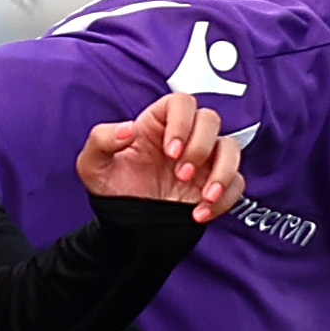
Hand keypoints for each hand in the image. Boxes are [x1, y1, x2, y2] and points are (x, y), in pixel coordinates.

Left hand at [76, 92, 247, 222]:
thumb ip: (101, 139)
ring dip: (223, 170)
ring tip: (203, 195)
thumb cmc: (111, 190)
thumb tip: (128, 129)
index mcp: (158, 124)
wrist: (124, 227)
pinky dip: (226, 198)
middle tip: (181, 174)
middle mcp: (185, 138)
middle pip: (211, 120)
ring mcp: (204, 162)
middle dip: (200, 147)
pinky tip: (200, 213)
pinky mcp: (215, 185)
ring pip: (231, 148)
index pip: (182, 103)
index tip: (170, 151)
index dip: (182, 122)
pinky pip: (237, 183)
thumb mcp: (92, 165)